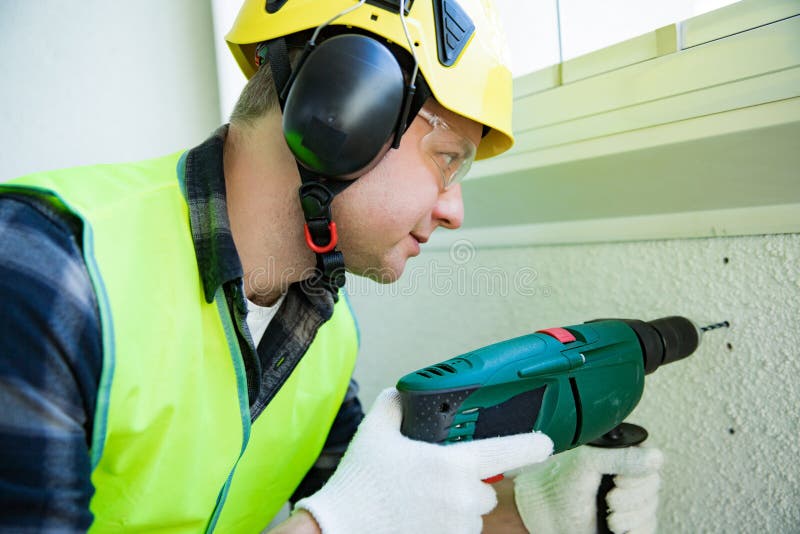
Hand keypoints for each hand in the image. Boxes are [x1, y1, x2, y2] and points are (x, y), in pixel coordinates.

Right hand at [295, 388, 552, 533]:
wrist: (340, 529)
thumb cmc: (360, 484)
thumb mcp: (375, 433)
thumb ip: (393, 407)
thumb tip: (399, 394)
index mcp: (452, 465)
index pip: (507, 452)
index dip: (532, 446)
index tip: (547, 443)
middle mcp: (463, 498)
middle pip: (485, 489)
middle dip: (467, 484)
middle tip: (434, 479)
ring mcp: (457, 527)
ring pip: (471, 514)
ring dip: (456, 507)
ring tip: (419, 501)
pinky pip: (458, 532)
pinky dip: (445, 525)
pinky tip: (417, 517)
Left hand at [513, 442, 662, 533]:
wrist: (544, 515)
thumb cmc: (558, 485)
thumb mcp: (588, 464)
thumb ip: (621, 458)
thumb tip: (656, 457)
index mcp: (617, 453)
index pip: (651, 459)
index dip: (638, 473)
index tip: (618, 480)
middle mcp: (626, 474)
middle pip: (653, 486)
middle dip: (631, 498)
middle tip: (609, 499)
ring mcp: (629, 499)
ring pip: (651, 509)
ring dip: (631, 516)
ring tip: (609, 517)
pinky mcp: (629, 521)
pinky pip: (648, 527)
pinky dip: (636, 530)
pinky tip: (617, 528)